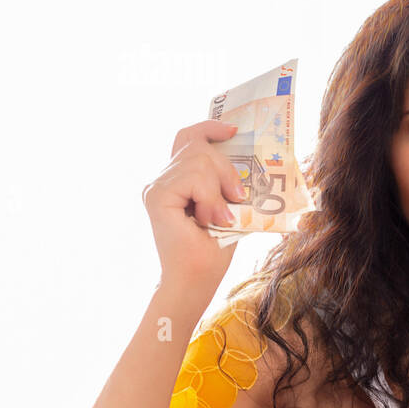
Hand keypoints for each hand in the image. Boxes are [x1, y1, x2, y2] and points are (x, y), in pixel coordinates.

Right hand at [141, 119, 246, 296]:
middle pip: (199, 146)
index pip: (189, 138)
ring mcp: (157, 185)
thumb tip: (252, 160)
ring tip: (217, 217)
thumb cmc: (214, 249)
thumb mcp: (230, 206)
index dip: (209, 127)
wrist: (196, 279)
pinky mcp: (156, 195)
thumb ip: (229, 182)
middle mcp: (164, 178)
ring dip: (219, 190)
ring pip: (199, 160)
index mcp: (179, 179)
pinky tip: (209, 219)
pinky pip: (194, 177)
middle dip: (227, 169)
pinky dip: (210, 198)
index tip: (233, 129)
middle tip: (236, 199)